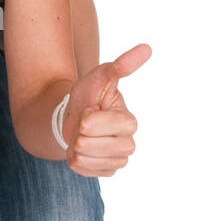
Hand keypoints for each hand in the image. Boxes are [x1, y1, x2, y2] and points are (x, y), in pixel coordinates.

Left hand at [62, 43, 151, 175]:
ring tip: (83, 136)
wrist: (75, 118)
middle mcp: (128, 144)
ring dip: (74, 145)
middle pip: (85, 144)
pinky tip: (83, 149)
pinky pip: (82, 169)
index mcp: (129, 122)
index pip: (91, 125)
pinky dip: (75, 159)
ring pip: (82, 158)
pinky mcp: (107, 172)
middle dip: (77, 132)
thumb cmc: (88, 96)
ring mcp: (118, 160)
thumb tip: (146, 48)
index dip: (84, 116)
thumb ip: (120, 66)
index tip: (91, 110)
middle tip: (85, 125)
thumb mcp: (100, 77)